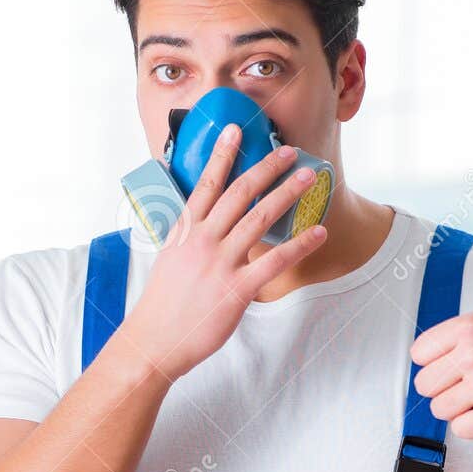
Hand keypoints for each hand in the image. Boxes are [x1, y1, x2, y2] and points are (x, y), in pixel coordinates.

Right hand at [115, 124, 328, 383]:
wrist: (154, 341)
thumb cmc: (162, 304)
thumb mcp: (170, 259)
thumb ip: (190, 237)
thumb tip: (204, 221)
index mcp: (185, 231)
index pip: (205, 184)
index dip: (222, 155)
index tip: (235, 130)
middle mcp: (203, 241)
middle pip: (239, 194)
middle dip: (266, 168)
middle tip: (288, 151)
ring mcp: (220, 264)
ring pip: (259, 219)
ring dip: (286, 194)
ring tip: (308, 178)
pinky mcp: (236, 290)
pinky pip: (274, 262)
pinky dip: (299, 245)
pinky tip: (318, 233)